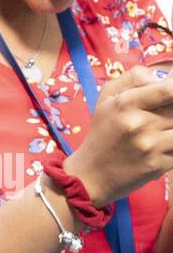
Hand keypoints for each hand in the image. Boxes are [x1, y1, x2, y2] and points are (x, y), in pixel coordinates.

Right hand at [64, 67, 172, 207]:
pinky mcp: (158, 165)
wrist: (89, 175)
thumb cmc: (102, 133)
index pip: (169, 88)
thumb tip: (164, 77)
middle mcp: (138, 124)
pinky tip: (161, 147)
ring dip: (172, 130)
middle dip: (171, 112)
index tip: (171, 93)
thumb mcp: (106, 98)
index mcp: (125, 103)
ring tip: (160, 132)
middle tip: (160, 117)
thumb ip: (134, 77)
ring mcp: (150, 146)